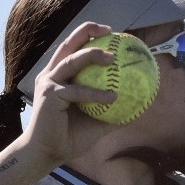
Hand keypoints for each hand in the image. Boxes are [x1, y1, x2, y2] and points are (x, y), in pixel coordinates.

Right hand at [20, 21, 125, 167]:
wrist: (47, 153)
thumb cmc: (68, 138)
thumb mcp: (96, 122)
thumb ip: (113, 112)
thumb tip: (138, 108)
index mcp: (60, 76)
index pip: (74, 48)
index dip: (89, 35)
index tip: (110, 33)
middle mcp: (52, 74)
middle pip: (69, 44)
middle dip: (87, 31)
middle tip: (110, 31)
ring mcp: (49, 82)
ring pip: (72, 60)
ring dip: (92, 54)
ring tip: (112, 58)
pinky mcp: (50, 95)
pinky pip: (77, 91)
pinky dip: (96, 94)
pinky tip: (113, 97)